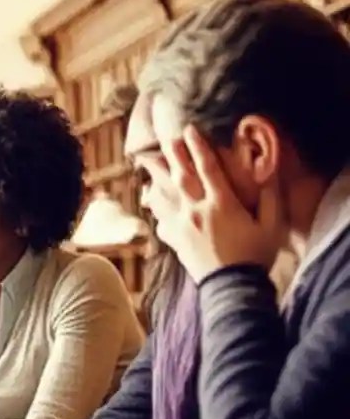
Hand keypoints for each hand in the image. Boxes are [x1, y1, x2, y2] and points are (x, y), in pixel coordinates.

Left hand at [144, 127, 285, 282]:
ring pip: (163, 195)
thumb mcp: (272, 225)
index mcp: (221, 203)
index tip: (189, 129)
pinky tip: (149, 199)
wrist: (232, 289)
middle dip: (171, 154)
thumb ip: (270, 196)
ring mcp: (181, 226)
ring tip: (147, 161)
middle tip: (165, 138)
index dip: (197, 146)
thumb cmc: (256, 256)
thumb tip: (268, 171)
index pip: (207, 167)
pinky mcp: (174, 241)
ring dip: (155, 176)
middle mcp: (196, 211)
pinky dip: (154, 206)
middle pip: (179, 175)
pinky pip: (159, 219)